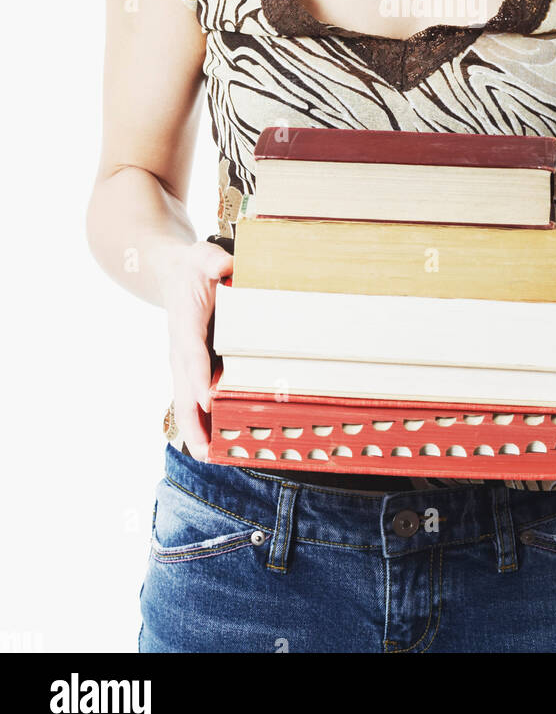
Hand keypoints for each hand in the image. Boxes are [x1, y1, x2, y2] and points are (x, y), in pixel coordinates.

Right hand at [155, 239, 233, 459]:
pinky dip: (202, 422)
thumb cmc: (194, 267)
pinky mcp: (190, 369)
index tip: (209, 399)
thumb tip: (225, 266)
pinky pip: (192, 399)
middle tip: (209, 450)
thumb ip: (213, 260)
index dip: (199, 376)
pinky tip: (217, 444)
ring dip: (197, 430)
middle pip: (184, 390)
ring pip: (185, 402)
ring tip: (213, 458)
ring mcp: (183, 363)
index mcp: (186, 322)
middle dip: (195, 421)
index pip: (191, 352)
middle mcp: (181, 349)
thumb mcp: (204, 256)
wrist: (172, 274)